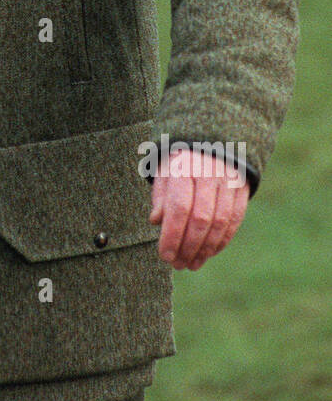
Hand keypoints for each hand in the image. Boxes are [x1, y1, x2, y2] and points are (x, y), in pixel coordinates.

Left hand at [150, 147, 248, 270]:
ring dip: (206, 248)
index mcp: (184, 166)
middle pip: (201, 219)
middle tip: (178, 264)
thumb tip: (156, 221)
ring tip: (192, 263)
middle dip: (188, 247)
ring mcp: (229, 180)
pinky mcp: (243, 187)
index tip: (165, 255)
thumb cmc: (181, 159)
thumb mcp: (164, 170)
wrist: (213, 136)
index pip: (179, 208)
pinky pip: (235, 219)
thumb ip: (161, 195)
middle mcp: (209, 172)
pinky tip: (209, 252)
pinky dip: (222, 240)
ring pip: (220, 222)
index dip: (172, 235)